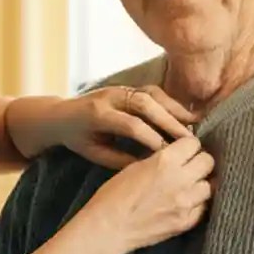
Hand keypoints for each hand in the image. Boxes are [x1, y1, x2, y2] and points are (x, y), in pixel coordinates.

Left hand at [55, 85, 196, 168]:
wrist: (61, 115)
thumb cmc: (77, 138)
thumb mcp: (93, 152)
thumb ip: (118, 159)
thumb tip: (148, 166)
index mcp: (97, 115)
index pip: (130, 125)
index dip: (151, 138)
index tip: (168, 154)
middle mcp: (110, 97)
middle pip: (145, 105)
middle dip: (168, 122)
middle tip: (188, 140)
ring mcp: (119, 88)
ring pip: (151, 94)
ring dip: (174, 108)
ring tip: (193, 125)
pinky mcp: (127, 87)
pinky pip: (152, 90)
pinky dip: (170, 101)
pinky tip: (185, 114)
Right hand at [81, 135, 213, 253]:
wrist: (108, 228)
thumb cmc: (113, 195)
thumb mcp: (135, 166)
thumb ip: (160, 160)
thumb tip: (176, 155)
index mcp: (165, 161)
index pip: (194, 143)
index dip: (188, 146)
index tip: (184, 151)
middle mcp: (180, 179)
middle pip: (208, 162)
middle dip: (199, 162)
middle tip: (189, 167)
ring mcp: (186, 203)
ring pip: (209, 186)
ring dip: (200, 183)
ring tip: (188, 186)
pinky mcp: (187, 222)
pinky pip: (203, 207)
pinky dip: (197, 203)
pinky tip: (185, 203)